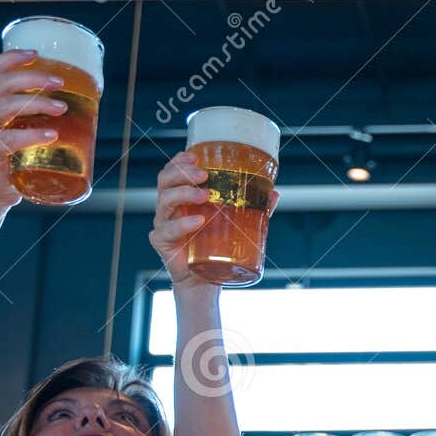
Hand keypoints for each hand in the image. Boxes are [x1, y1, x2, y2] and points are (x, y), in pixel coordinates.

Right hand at [0, 49, 68, 213]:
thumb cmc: (7, 163)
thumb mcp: (12, 133)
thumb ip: (28, 121)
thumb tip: (70, 112)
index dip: (12, 58)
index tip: (36, 54)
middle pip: (3, 83)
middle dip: (33, 78)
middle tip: (59, 82)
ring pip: (8, 105)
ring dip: (38, 102)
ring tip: (61, 108)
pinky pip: (12, 138)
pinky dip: (34, 135)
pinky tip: (52, 135)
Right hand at [149, 151, 279, 289]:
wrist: (203, 280)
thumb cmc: (215, 247)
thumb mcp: (235, 224)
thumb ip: (252, 208)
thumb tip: (274, 193)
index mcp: (181, 198)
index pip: (173, 172)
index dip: (180, 161)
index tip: (195, 156)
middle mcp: (168, 208)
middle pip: (165, 182)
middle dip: (182, 173)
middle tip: (203, 175)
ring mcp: (163, 224)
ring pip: (164, 201)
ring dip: (184, 194)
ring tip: (204, 196)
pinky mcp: (161, 243)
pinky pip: (167, 231)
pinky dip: (181, 225)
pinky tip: (197, 222)